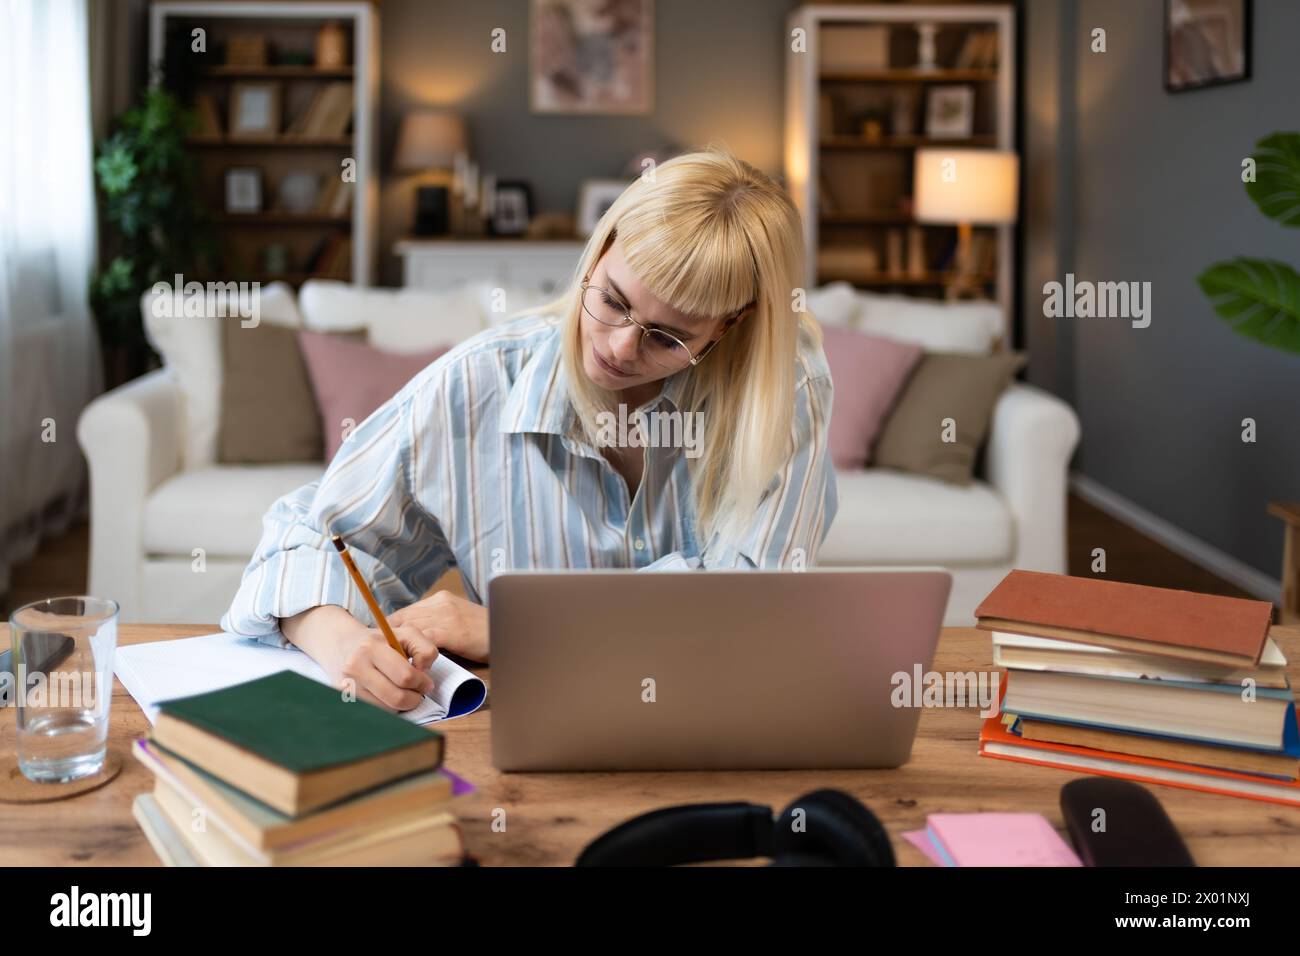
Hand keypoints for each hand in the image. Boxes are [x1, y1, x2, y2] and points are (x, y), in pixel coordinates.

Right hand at [280, 605, 437, 712]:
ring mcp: (346, 685)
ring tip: (401, 691)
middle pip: (396, 698)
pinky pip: (374, 713)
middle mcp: (355, 667)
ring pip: (386, 710)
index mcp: (372, 647)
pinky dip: (386, 708)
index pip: (405, 676)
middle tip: (418, 693)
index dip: (422, 683)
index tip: (426, 683)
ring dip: (400, 705)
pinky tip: (387, 696)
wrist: (341, 644)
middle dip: (414, 698)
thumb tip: (424, 673)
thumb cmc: (380, 641)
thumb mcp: (406, 633)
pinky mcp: (342, 698)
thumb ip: (425, 649)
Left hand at [389, 590, 489, 662]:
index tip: (387, 646)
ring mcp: (446, 615)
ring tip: (395, 664)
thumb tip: (415, 642)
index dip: (393, 630)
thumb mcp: (459, 622)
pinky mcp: (452, 630)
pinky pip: (424, 640)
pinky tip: (413, 665)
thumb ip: (439, 625)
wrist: (511, 633)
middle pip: (403, 619)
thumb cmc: (486, 634)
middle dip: (392, 639)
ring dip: (401, 647)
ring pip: (410, 628)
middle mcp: (441, 603)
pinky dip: (415, 653)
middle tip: (384, 658)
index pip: (406, 612)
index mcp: (441, 599)